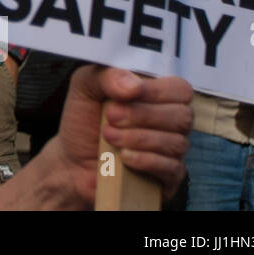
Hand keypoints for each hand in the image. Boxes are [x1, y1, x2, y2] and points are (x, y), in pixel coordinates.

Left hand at [47, 66, 192, 205]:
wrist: (71, 160)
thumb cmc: (84, 120)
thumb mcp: (85, 87)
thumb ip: (107, 76)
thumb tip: (135, 87)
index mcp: (158, 95)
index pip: (180, 90)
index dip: (156, 92)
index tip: (125, 95)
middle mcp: (171, 122)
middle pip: (182, 116)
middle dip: (143, 115)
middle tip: (110, 116)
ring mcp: (172, 151)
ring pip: (177, 142)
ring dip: (138, 138)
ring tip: (108, 136)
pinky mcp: (168, 178)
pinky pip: (172, 169)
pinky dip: (145, 160)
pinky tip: (124, 157)